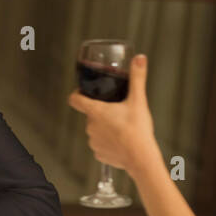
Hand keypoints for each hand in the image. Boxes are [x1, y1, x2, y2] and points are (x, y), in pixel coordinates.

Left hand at [66, 53, 159, 176]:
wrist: (141, 158)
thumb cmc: (138, 130)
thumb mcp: (138, 100)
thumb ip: (137, 78)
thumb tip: (139, 58)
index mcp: (96, 111)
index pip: (74, 99)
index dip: (77, 94)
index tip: (85, 92)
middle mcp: (90, 127)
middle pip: (91, 114)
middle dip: (102, 112)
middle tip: (118, 111)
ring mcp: (93, 142)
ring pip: (96, 130)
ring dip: (105, 127)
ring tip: (122, 127)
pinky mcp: (98, 154)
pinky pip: (101, 144)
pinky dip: (109, 142)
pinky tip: (121, 142)